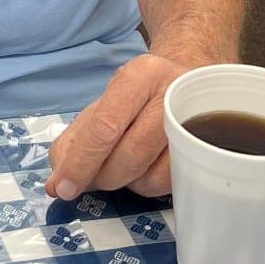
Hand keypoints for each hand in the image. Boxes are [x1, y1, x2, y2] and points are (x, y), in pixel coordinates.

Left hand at [46, 53, 189, 200]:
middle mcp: (173, 95)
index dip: (81, 161)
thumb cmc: (140, 99)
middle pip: (128, 154)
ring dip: (125, 183)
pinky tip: (143, 169)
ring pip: (149, 176)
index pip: (105, 125)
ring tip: (120, 165)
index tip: (64, 187)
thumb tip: (57, 184)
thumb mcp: (105, 105)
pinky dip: (146, 186)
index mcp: (141, 76)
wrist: (193, 87)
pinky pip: (167, 186)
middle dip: (102, 177)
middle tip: (92, 178)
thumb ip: (75, 141)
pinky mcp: (207, 152)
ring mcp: (196, 125)